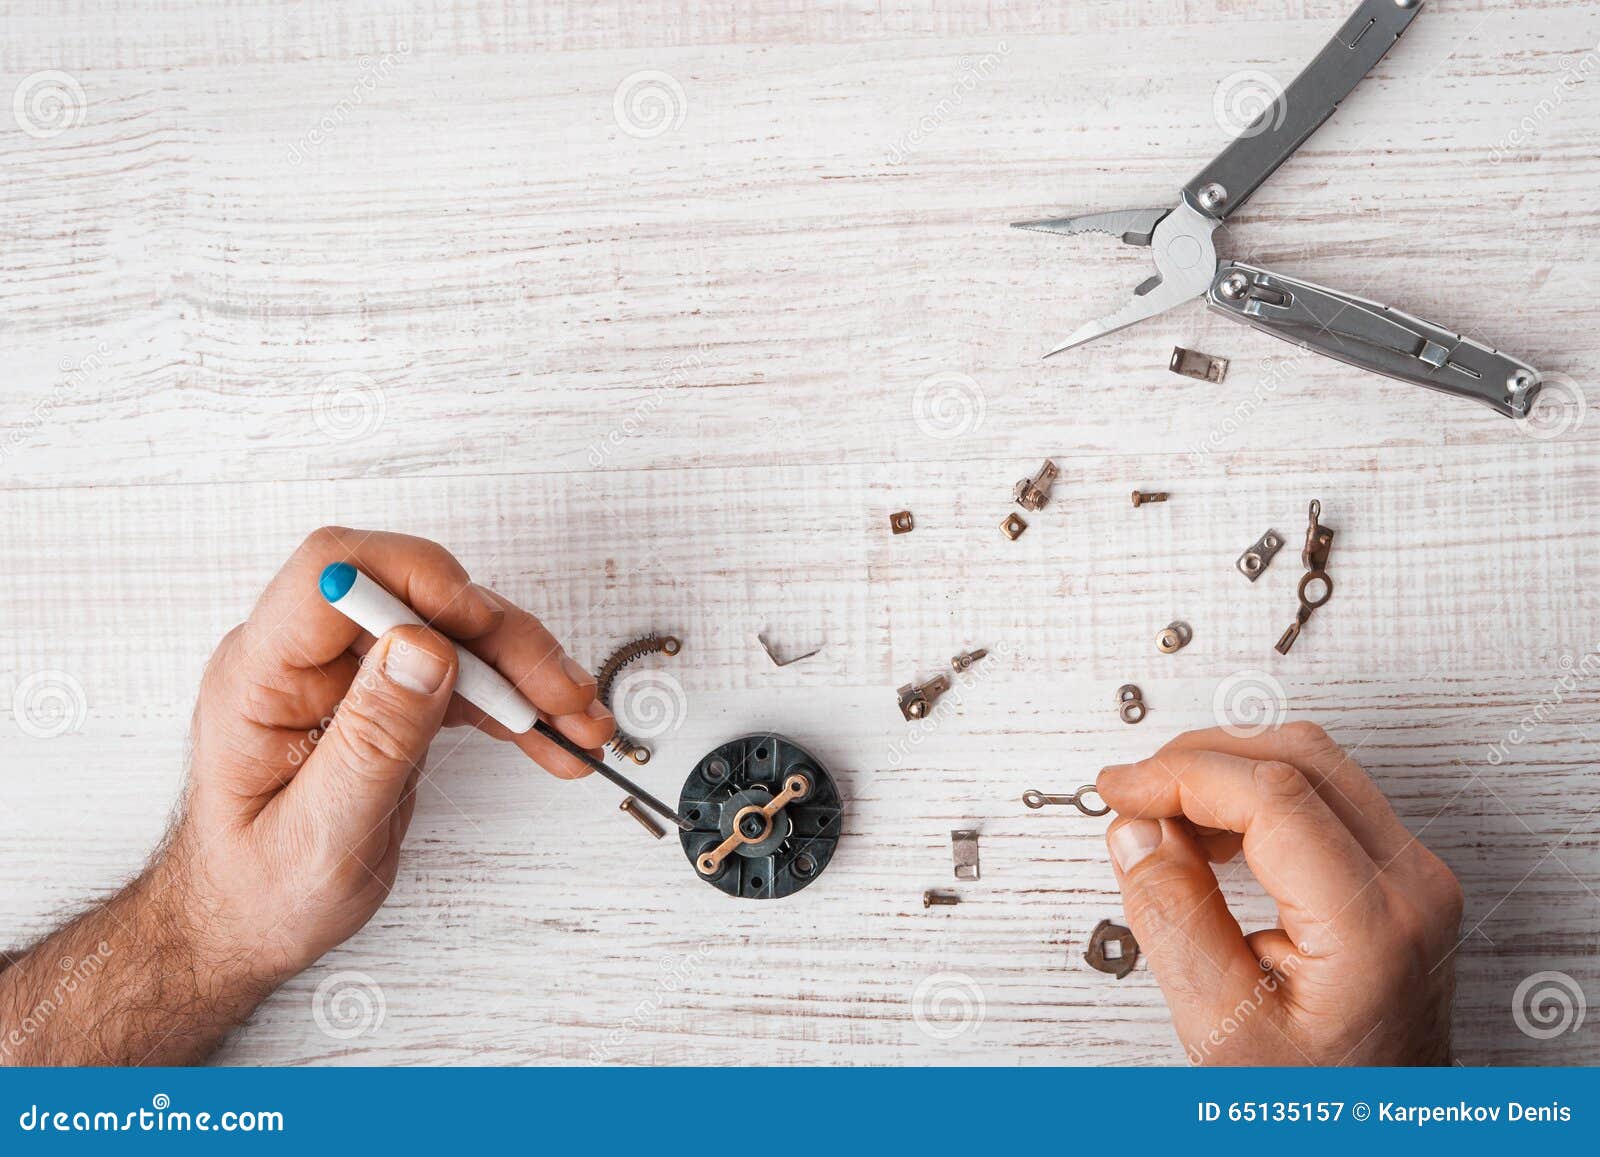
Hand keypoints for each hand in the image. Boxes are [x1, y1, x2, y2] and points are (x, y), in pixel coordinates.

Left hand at [2, 528, 615, 1063]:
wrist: (248, 924)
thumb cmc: (259, 890)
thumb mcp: (319, 834)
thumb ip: (372, 739)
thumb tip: (423, 647)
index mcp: (262, 674)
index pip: (334, 573)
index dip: (417, 582)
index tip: (483, 629)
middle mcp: (306, 657)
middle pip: (418, 598)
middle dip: (501, 639)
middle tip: (561, 697)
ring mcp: (349, 672)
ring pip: (454, 631)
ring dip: (524, 672)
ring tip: (578, 724)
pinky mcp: (388, 693)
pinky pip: (464, 672)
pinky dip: (516, 703)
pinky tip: (552, 735)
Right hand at [1096, 722, 1461, 1065]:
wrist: (1377, 1132)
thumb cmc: (1317, 1100)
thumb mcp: (1223, 1026)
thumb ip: (1175, 919)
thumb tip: (1139, 832)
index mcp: (1374, 924)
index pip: (1271, 795)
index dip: (1181, 777)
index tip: (1122, 792)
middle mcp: (1412, 886)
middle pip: (1299, 757)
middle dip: (1200, 759)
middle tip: (1134, 793)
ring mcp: (1415, 876)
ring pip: (1314, 764)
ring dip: (1226, 771)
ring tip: (1164, 818)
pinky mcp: (1401, 878)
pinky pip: (1326, 796)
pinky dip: (1256, 795)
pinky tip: (1209, 833)